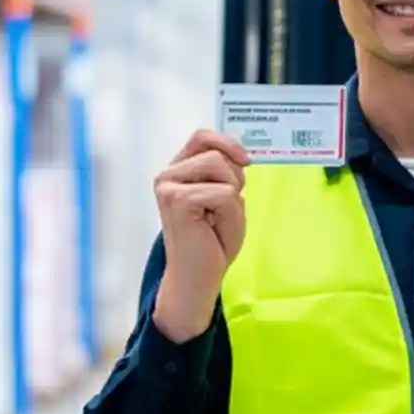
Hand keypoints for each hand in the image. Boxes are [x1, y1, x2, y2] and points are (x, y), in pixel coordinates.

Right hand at [151, 129, 249, 342]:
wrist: (198, 276)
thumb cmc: (212, 240)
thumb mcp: (225, 196)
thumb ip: (226, 171)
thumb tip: (240, 155)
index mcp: (177, 170)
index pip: (202, 136)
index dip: (227, 143)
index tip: (245, 161)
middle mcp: (167, 175)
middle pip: (217, 153)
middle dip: (234, 179)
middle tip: (222, 209)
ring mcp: (169, 187)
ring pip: (221, 168)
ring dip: (232, 196)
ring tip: (217, 219)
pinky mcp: (178, 200)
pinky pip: (224, 193)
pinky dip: (230, 213)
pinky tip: (213, 229)